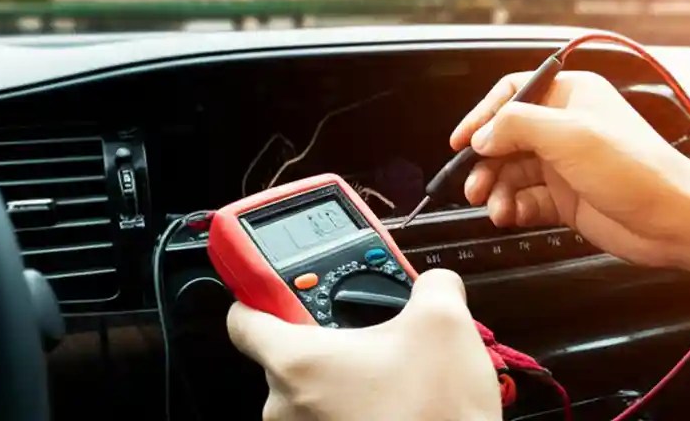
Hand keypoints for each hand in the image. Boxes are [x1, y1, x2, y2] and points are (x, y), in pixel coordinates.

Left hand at [226, 269, 500, 420]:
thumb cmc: (436, 413)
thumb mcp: (446, 324)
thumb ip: (432, 285)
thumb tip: (434, 283)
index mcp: (298, 362)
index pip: (243, 318)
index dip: (262, 293)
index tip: (283, 284)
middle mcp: (286, 406)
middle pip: (285, 352)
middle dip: (328, 336)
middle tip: (370, 329)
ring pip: (312, 389)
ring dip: (346, 375)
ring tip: (393, 371)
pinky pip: (328, 416)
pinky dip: (354, 405)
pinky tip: (394, 400)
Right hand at [451, 70, 689, 267]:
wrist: (672, 220)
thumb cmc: (637, 170)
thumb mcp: (570, 135)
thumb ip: (518, 126)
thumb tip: (484, 134)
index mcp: (572, 95)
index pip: (513, 94)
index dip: (483, 116)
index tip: (461, 140)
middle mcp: (566, 126)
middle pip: (506, 137)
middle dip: (485, 160)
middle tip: (472, 182)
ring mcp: (566, 164)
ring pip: (513, 171)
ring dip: (496, 188)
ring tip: (492, 206)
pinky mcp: (567, 197)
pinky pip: (527, 199)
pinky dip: (513, 207)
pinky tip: (509, 215)